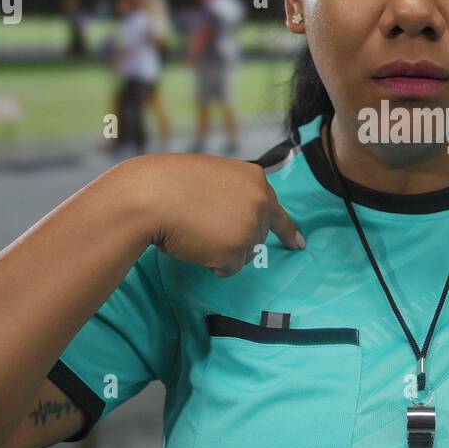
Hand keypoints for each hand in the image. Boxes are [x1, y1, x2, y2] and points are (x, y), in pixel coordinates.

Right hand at [120, 153, 304, 276]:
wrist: (149, 195)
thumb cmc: (169, 185)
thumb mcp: (211, 178)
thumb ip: (232, 194)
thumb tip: (235, 219)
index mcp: (254, 178)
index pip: (276, 210)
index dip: (287, 231)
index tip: (299, 244)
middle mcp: (259, 200)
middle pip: (255, 237)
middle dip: (233, 240)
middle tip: (204, 227)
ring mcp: (250, 224)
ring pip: (243, 254)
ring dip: (220, 250)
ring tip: (195, 229)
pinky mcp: (237, 248)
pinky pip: (228, 268)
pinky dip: (210, 263)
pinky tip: (195, 243)